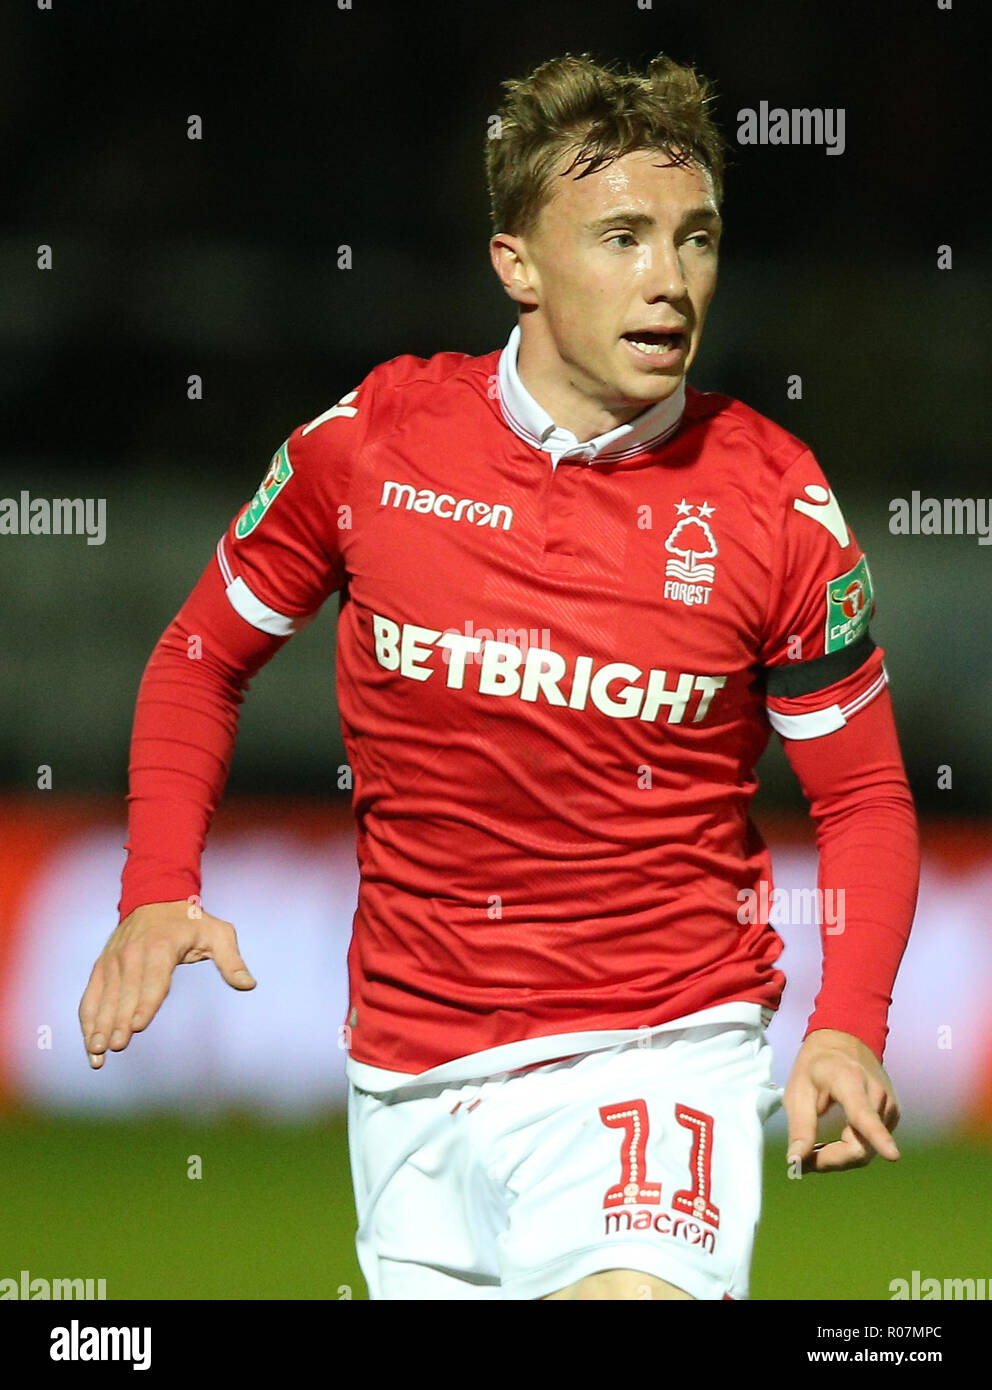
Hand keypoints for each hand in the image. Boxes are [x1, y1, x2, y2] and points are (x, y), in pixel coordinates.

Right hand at [78, 900, 255, 1068]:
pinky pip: (92, 995)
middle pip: (125, 992)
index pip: (153, 979)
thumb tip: (249, 984)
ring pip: (104, 996)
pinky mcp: (102, 966)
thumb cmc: (192, 922)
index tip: (137, 1026)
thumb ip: (232, 960)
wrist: (156, 898)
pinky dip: (88, 1019)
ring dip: (98, 1025)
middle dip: (119, 1020)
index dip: (145, 1003)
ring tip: (98, 1053)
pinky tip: (91, 1044)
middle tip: (115, 1047)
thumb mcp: (219, 933)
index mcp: (162, 946)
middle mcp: (133, 953)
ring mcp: (114, 960)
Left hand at [783, 1028, 900, 1172]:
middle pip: (861, 1146)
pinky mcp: (892, 1115)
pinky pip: (871, 1145)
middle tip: (802, 1162)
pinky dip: (850, 1150)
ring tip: (815, 1145)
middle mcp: (877, 1095)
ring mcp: (889, 1106)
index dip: (878, 1137)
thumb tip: (796, 1162)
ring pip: (866, 1150)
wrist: (844, 1041)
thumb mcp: (798, 1091)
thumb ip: (800, 1127)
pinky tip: (834, 1140)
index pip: (864, 1115)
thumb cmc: (816, 1066)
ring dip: (838, 1157)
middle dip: (831, 1160)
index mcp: (849, 1081)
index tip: (893, 1155)